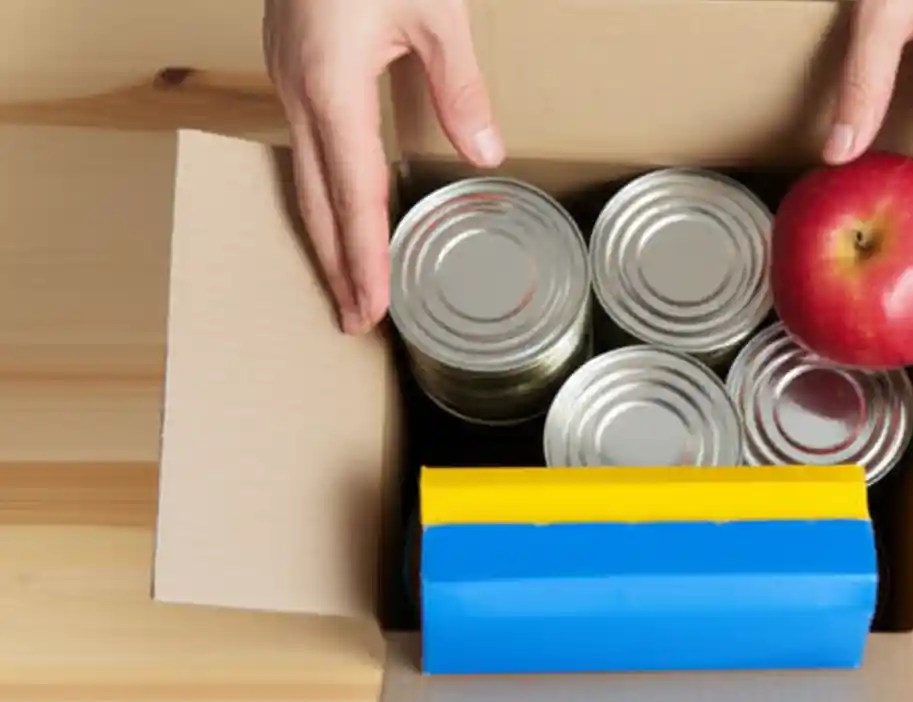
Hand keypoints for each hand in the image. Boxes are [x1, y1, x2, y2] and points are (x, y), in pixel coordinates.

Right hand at [264, 0, 503, 333]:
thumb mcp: (435, 14)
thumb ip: (459, 89)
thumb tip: (487, 156)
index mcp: (333, 89)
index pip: (352, 196)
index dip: (364, 258)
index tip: (371, 308)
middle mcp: (301, 94)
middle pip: (317, 200)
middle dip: (336, 265)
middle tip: (352, 321)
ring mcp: (288, 80)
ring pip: (304, 175)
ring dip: (325, 233)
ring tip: (345, 281)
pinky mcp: (293, 67)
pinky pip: (305, 146)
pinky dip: (321, 190)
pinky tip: (337, 206)